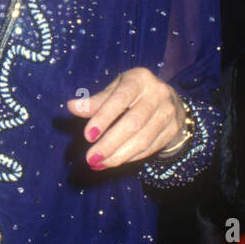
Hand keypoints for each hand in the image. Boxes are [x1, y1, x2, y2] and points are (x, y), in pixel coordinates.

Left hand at [66, 70, 186, 169]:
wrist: (168, 99)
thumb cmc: (132, 93)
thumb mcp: (114, 91)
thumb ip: (94, 102)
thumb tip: (72, 106)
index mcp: (139, 79)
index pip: (120, 100)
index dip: (103, 118)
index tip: (88, 136)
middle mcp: (158, 93)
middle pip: (132, 123)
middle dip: (109, 144)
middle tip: (91, 158)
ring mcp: (168, 112)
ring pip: (143, 139)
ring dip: (118, 155)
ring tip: (99, 164)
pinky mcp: (172, 129)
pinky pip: (150, 148)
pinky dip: (130, 157)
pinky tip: (114, 161)